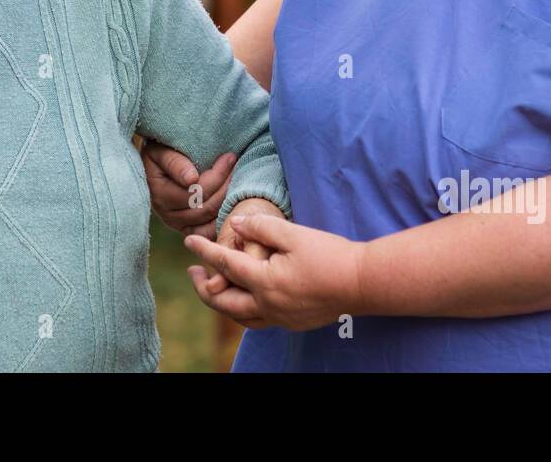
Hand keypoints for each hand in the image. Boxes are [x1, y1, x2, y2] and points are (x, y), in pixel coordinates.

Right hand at [141, 140, 234, 239]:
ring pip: (210, 219)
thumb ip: (174, 163)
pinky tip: (234, 202)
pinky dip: (223, 219)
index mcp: (160, 195)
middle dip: (225, 186)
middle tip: (239, 167)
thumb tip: (191, 179)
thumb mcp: (161, 152)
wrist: (156, 166)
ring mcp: (179, 225)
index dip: (216, 175)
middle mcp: (168, 215)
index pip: (195, 191)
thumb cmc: (161, 153)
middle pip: (205, 207)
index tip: (231, 156)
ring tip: (240, 180)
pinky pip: (210, 231)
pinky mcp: (190, 230)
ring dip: (228, 200)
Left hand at [185, 215, 364, 331]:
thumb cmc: (329, 254)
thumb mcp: (294, 234)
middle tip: (194, 273)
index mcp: (265, 282)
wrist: (362, 283)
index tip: (188, 241)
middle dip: (204, 287)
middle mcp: (268, 305)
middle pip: (223, 302)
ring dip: (222, 302)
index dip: (204, 251)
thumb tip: (235, 227)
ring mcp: (281, 318)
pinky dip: (242, 310)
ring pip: (239, 316)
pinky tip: (246, 299)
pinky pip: (258, 320)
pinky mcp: (293, 322)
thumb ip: (260, 228)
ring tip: (215, 287)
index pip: (225, 265)